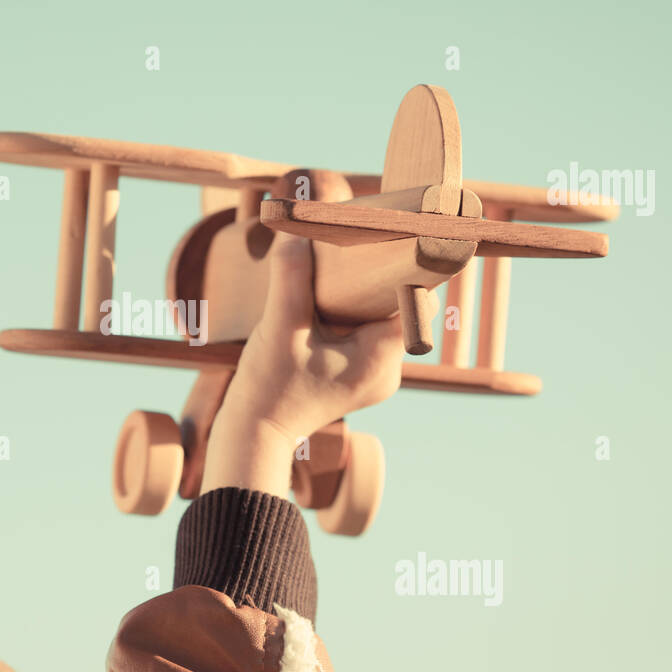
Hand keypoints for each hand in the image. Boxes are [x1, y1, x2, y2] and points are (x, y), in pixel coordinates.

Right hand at [200, 232, 434, 497]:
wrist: (254, 436)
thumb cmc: (269, 388)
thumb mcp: (279, 328)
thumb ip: (291, 279)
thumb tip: (297, 235)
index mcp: (381, 360)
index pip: (416, 303)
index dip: (404, 269)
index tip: (385, 242)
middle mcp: (386, 371)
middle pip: (398, 308)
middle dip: (375, 280)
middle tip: (352, 253)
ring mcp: (372, 376)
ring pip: (379, 320)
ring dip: (359, 297)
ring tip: (332, 279)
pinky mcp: (355, 377)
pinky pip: (363, 335)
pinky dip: (348, 316)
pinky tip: (322, 305)